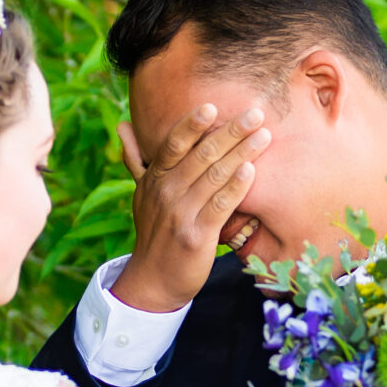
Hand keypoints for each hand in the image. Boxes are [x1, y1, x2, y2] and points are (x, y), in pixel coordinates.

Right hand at [111, 102, 270, 314]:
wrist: (153, 280)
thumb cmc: (154, 232)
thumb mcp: (141, 194)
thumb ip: (136, 158)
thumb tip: (122, 124)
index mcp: (154, 179)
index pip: (173, 144)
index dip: (192, 124)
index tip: (212, 106)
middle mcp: (165, 192)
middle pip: (201, 155)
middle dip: (231, 132)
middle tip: (256, 113)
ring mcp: (180, 214)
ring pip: (215, 175)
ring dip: (242, 152)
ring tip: (264, 135)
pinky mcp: (196, 236)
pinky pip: (220, 205)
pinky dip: (236, 186)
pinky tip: (252, 170)